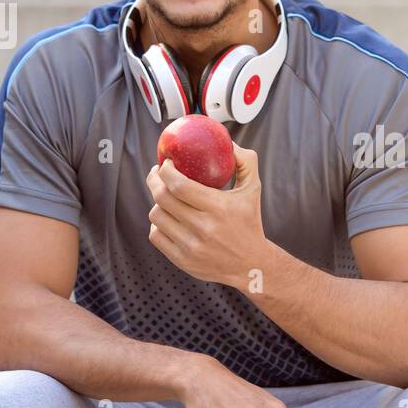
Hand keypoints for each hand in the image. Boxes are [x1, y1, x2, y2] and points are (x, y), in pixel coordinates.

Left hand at [145, 142, 269, 289]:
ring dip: (157, 203)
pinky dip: (158, 224)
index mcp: (219, 208)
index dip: (166, 170)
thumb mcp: (253, 190)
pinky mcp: (182, 260)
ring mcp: (191, 246)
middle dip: (154, 180)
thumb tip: (228, 142)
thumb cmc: (249, 222)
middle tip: (157, 174)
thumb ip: (245, 162)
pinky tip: (168, 218)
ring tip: (166, 198)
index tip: (166, 163)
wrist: (251, 264)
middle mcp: (203, 228)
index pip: (179, 185)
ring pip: (156, 216)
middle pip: (162, 198)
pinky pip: (156, 236)